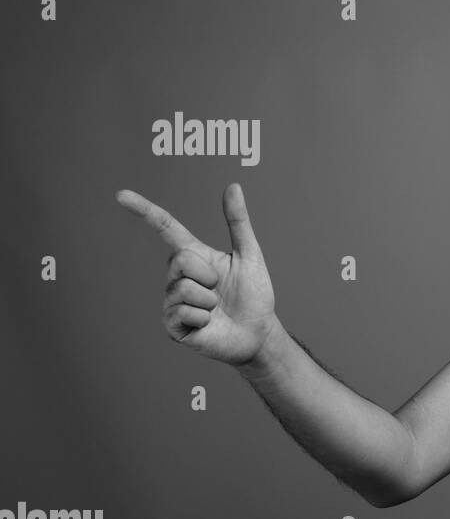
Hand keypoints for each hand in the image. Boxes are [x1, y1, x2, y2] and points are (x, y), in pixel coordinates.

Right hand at [117, 183, 277, 366]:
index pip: (165, 229)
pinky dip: (204, 318)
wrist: (259, 333)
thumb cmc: (255, 295)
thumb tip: (233, 186)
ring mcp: (173, 300)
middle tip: (220, 288)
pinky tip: (209, 323)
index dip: (145, 211)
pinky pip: (183, 312)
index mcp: (195, 256)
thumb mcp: (250, 255)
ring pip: (183, 288)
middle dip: (207, 274)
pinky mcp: (173, 324)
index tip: (121, 195)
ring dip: (209, 299)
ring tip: (217, 308)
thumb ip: (238, 222)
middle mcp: (178, 276)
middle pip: (180, 259)